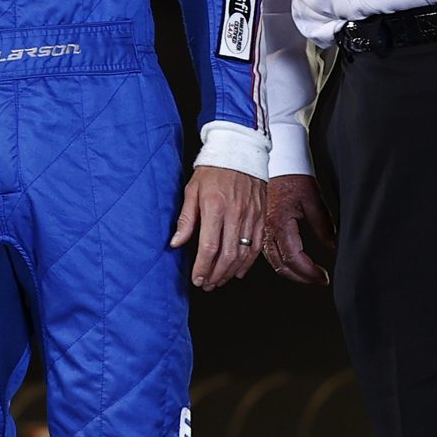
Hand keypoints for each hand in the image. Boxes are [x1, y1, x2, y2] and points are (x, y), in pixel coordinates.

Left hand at [170, 167, 265, 289]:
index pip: (209, 247)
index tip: (196, 279)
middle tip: (207, 285)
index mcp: (215, 207)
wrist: (240, 151)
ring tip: (219, 281)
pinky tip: (238, 270)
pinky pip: (257, 245)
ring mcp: (251, 216)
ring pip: (243, 253)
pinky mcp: (261, 216)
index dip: (203, 267)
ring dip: (230, 272)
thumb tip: (176, 243)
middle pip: (227, 255)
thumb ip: (185, 219)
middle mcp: (235, 214)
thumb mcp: (191, 190)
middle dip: (216, 275)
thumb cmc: (213, 169)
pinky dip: (248, 262)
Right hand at [261, 173, 333, 285]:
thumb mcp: (313, 200)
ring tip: (307, 274)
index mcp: (279, 224)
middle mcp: (267, 230)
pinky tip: (290, 263)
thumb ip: (323, 226)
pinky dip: (280, 262)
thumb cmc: (292, 176)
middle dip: (301, 277)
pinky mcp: (261, 227)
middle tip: (318, 279)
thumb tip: (332, 246)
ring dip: (291, 272)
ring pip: (273, 261)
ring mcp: (261, 230)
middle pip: (282, 265)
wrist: (276, 162)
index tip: (323, 276)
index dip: (309, 272)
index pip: (294, 258)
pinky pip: (267, 252)